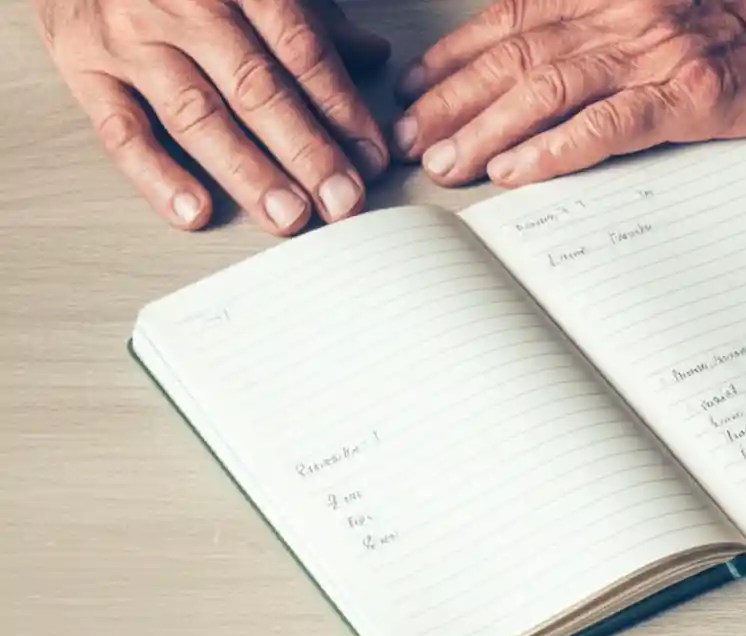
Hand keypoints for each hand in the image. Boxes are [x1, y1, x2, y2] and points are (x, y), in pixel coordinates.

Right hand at [36, 0, 391, 234]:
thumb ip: (312, 17)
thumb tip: (373, 55)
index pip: (302, 52)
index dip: (341, 109)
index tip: (372, 159)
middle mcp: (185, 7)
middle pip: (256, 89)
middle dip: (306, 152)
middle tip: (342, 201)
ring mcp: (132, 40)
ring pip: (197, 116)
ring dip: (248, 173)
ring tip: (289, 216)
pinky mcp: (83, 69)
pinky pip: (122, 131)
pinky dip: (157, 175)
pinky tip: (195, 211)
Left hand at [391, 0, 745, 187]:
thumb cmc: (744, 8)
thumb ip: (595, 11)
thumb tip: (537, 47)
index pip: (508, 20)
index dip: (453, 56)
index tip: (414, 89)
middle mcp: (618, 11)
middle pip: (513, 59)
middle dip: (451, 101)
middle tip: (410, 140)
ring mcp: (652, 53)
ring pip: (546, 93)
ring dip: (486, 131)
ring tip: (445, 165)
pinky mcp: (686, 95)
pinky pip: (606, 126)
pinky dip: (554, 150)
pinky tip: (516, 173)